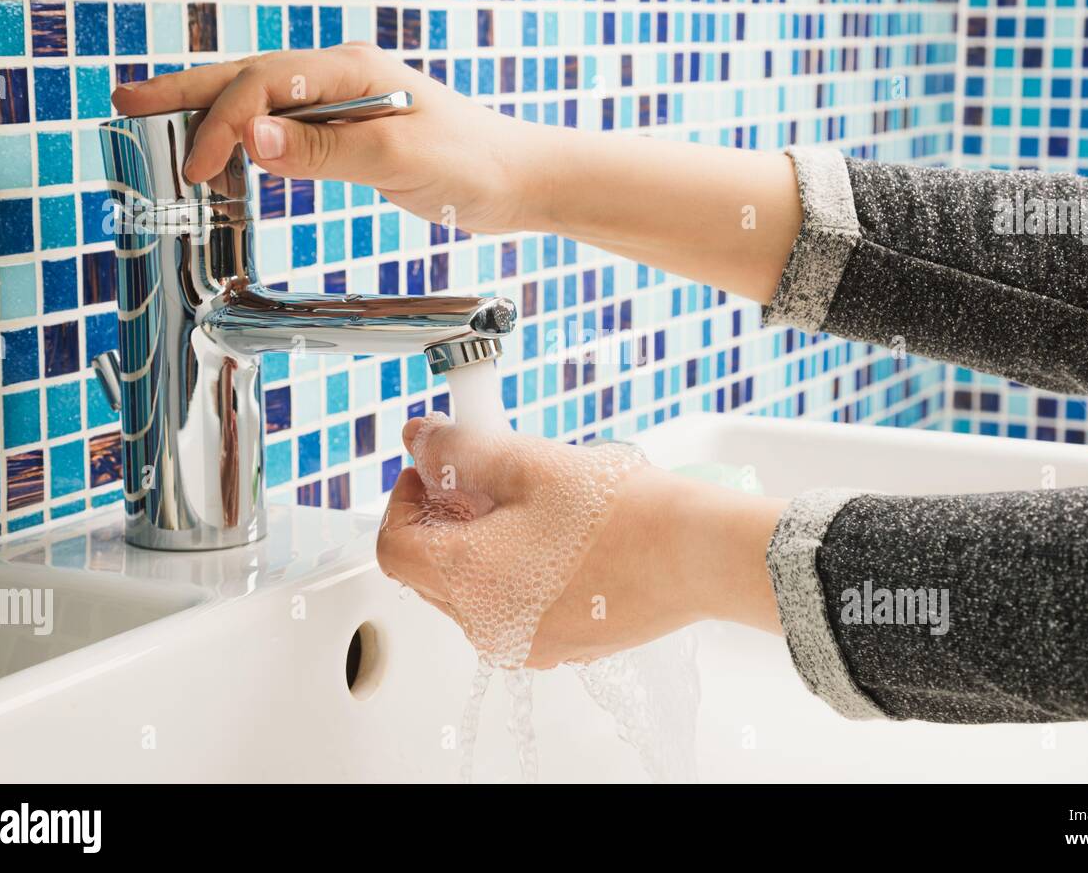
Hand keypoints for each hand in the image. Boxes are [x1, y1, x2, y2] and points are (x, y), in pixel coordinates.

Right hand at [111, 44, 803, 303]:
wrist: (524, 181)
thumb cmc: (475, 166)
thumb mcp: (401, 159)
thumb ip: (326, 151)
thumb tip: (253, 144)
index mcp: (351, 74)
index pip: (264, 91)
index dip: (222, 127)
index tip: (196, 170)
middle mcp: (344, 79)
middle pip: (249, 78)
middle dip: (186, 91)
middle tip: (125, 100)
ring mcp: (349, 103)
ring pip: (263, 100)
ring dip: (209, 109)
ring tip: (155, 116)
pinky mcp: (356, 133)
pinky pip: (288, 127)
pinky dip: (247, 136)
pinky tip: (227, 148)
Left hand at [376, 415, 786, 668]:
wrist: (696, 554)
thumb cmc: (621, 512)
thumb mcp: (531, 463)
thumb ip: (462, 450)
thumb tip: (418, 439)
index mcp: (468, 579)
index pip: (392, 545)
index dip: (403, 499)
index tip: (433, 471)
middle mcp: (487, 626)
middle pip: (428, 572)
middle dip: (442, 522)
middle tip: (482, 481)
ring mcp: (528, 645)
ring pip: (470, 595)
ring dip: (480, 549)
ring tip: (529, 509)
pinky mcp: (563, 648)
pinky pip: (514, 612)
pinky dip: (517, 576)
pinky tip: (559, 541)